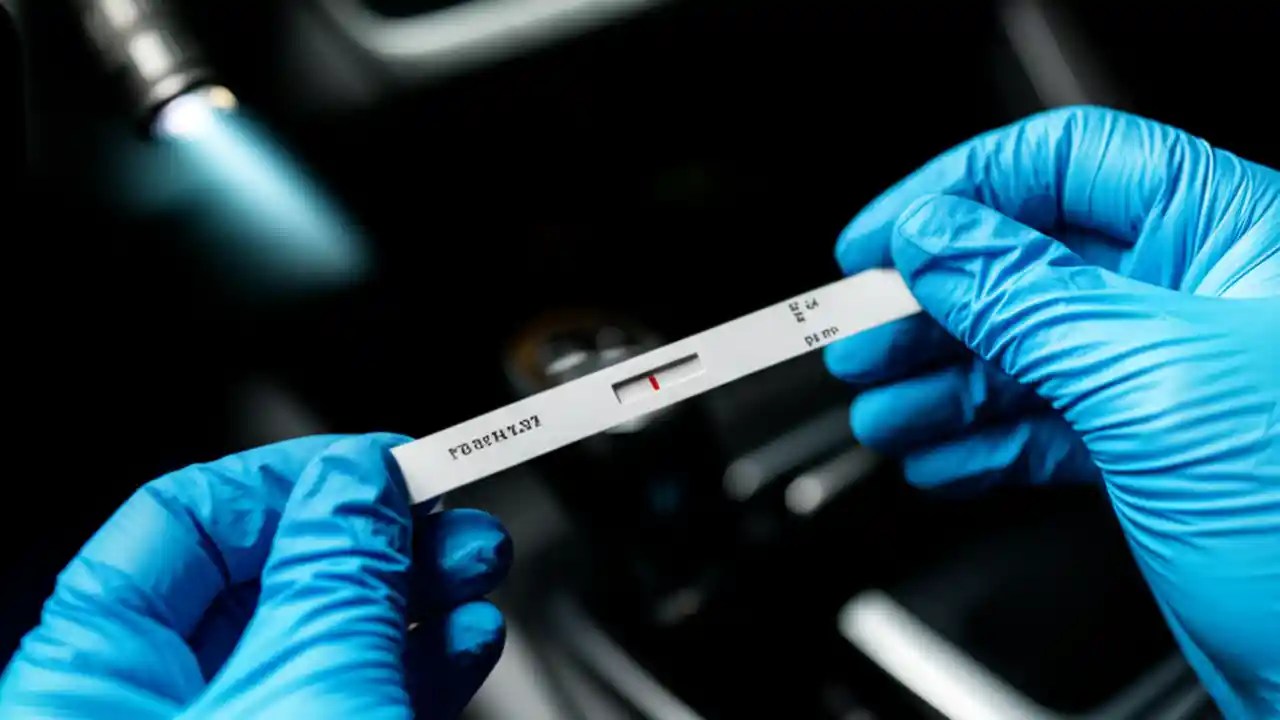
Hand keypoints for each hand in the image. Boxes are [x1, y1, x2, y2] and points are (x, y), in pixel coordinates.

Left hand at [0, 433, 510, 718]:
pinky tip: (467, 636)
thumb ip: (336, 568)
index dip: (289, 477)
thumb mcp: (309, 685)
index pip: (178, 525)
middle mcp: (154, 713)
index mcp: (89, 686)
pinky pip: (356, 695)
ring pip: (323, 638)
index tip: (381, 460)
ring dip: (415, 593)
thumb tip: (362, 477)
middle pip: (266, 576)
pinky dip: (419, 663)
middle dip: (375, 533)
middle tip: (446, 508)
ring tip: (478, 565)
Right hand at [824, 106, 1277, 716]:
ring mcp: (1167, 377)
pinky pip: (1041, 428)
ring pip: (1024, 352)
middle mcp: (1195, 296)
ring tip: (884, 410)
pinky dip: (979, 444)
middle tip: (861, 337)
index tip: (882, 238)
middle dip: (933, 303)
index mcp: (1228, 236)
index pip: (1070, 165)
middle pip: (1029, 262)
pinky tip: (938, 456)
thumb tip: (934, 239)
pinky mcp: (1148, 454)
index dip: (962, 189)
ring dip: (941, 383)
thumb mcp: (1149, 377)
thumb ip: (1026, 298)